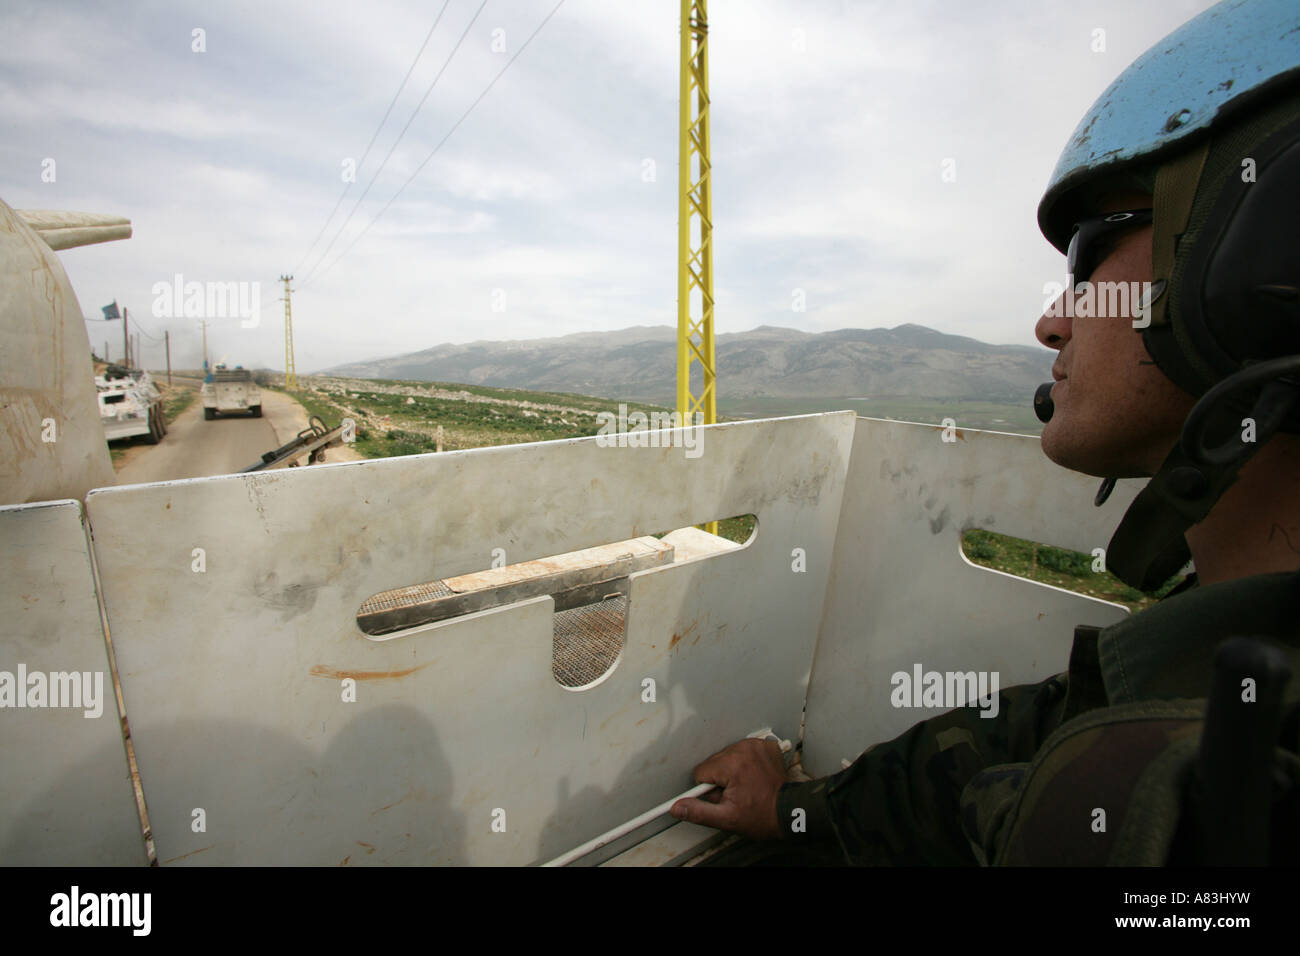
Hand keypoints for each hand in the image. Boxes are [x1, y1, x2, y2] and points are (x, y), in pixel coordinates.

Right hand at [670, 737, 785, 839]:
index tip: (724, 797)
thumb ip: (698, 811)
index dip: (710, 789)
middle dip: (720, 779)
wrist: (789, 812)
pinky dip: (746, 762)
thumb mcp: (726, 819)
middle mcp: (743, 749)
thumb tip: (677, 807)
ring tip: (746, 785)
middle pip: (714, 763)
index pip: (701, 771)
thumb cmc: (762, 816)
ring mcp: (756, 745)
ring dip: (732, 770)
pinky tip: (754, 775)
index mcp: (732, 765)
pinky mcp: (764, 745)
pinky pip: (743, 750)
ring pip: (726, 756)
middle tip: (737, 794)